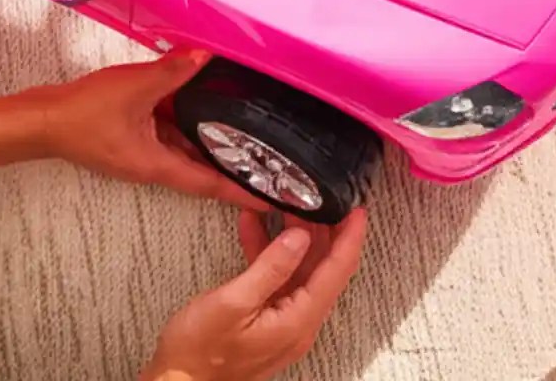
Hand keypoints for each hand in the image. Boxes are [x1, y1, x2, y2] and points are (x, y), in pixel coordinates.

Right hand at [28, 49, 265, 209]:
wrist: (40, 120)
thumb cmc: (80, 114)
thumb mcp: (136, 87)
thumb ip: (173, 72)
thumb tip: (204, 58)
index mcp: (158, 165)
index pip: (211, 185)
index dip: (243, 193)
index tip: (273, 200)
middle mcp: (154, 166)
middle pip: (203, 171)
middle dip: (235, 169)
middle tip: (270, 167)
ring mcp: (143, 154)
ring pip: (186, 151)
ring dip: (212, 145)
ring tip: (249, 137)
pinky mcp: (133, 140)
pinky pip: (169, 135)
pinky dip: (188, 125)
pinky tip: (203, 106)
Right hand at [141, 208, 367, 380]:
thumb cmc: (198, 353)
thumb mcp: (233, 302)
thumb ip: (271, 267)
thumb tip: (300, 237)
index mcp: (298, 320)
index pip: (337, 271)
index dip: (349, 238)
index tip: (357, 211)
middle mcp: (298, 324)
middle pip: (323, 271)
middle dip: (322, 232)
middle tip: (316, 201)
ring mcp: (284, 323)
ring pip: (301, 273)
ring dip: (293, 240)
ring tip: (285, 208)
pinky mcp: (267, 321)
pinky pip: (279, 282)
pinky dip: (270, 256)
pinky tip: (255, 230)